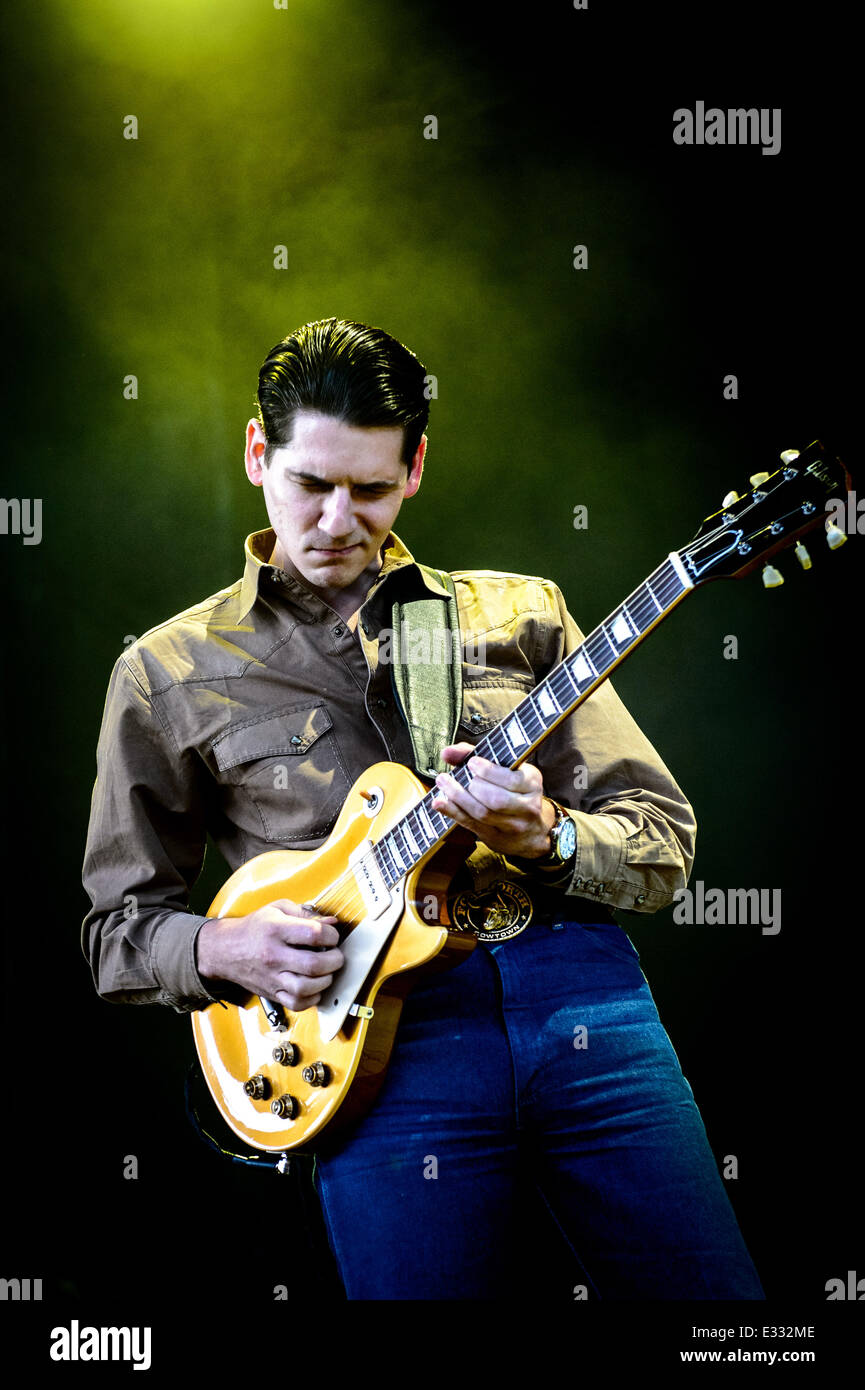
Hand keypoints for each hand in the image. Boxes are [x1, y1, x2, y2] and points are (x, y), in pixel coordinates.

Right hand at [196, 900, 342, 1010]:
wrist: (225, 950)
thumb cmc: (254, 928)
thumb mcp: (277, 909)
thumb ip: (305, 914)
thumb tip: (332, 923)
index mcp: (275, 930)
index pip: (314, 934)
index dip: (331, 935)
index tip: (332, 936)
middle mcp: (273, 955)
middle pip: (313, 964)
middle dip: (334, 960)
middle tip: (335, 955)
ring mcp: (272, 977)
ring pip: (305, 988)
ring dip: (325, 981)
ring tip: (325, 971)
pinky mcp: (271, 993)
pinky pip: (296, 1004)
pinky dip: (312, 998)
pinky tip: (314, 986)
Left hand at [431, 742, 556, 858]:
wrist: (531, 830)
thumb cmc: (512, 790)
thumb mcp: (504, 769)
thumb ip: (474, 755)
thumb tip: (447, 752)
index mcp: (531, 783)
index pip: (511, 779)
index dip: (489, 771)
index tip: (471, 763)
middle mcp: (527, 806)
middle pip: (496, 799)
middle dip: (471, 787)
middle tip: (452, 776)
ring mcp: (514, 825)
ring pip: (483, 813)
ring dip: (458, 797)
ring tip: (443, 783)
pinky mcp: (497, 838)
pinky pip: (472, 824)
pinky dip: (453, 812)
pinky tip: (439, 803)